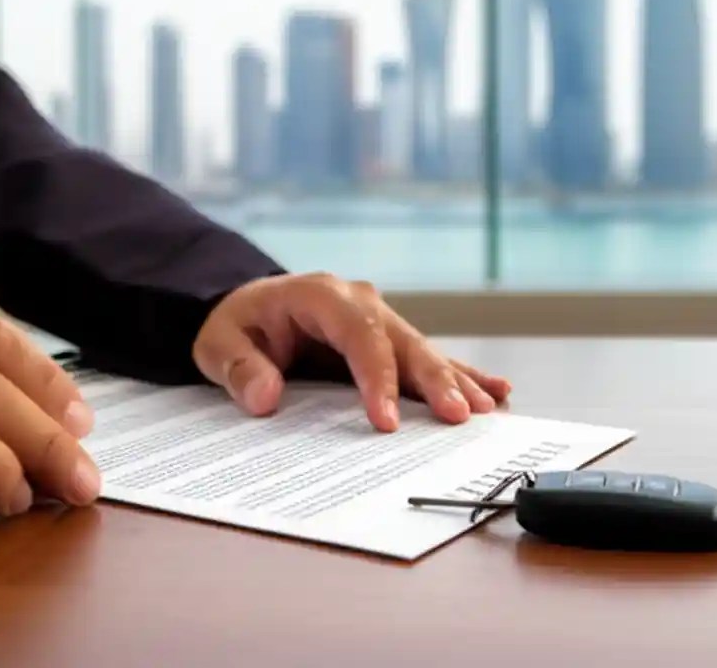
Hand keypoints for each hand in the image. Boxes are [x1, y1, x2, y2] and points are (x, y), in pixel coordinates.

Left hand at [192, 272, 511, 431]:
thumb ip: (239, 368)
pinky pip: (429, 359)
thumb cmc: (236, 325)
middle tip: (458, 417)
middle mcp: (362, 303)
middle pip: (405, 342)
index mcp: (323, 295)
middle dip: (434, 380)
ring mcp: (382, 320)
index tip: (385, 422)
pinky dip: (461, 375)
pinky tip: (497, 392)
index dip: (377, 378)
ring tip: (488, 411)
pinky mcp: (390, 342)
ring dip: (457, 381)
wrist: (247, 310)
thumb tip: (265, 397)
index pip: (359, 335)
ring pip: (426, 351)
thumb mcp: (219, 344)